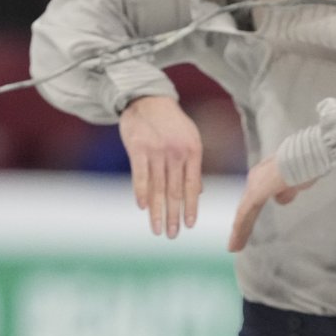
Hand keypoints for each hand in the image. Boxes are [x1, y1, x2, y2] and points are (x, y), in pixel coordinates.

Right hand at [119, 95, 202, 238]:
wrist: (147, 99)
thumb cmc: (171, 122)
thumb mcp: (191, 139)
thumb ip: (193, 166)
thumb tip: (198, 193)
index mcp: (192, 152)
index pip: (192, 186)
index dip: (191, 207)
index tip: (189, 225)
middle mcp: (176, 153)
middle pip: (174, 191)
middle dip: (174, 216)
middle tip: (173, 235)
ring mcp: (156, 151)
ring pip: (157, 188)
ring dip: (157, 211)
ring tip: (157, 229)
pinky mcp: (137, 148)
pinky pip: (139, 175)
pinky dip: (140, 192)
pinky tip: (142, 208)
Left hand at [228, 155, 311, 251]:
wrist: (306, 156)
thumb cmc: (305, 164)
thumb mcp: (295, 181)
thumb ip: (286, 190)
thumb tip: (280, 199)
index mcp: (263, 176)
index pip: (253, 200)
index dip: (249, 215)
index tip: (247, 228)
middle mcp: (255, 180)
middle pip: (246, 208)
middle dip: (241, 226)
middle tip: (235, 243)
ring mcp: (254, 186)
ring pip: (243, 213)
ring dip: (239, 232)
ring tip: (234, 248)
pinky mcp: (256, 194)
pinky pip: (244, 215)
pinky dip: (240, 229)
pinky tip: (237, 241)